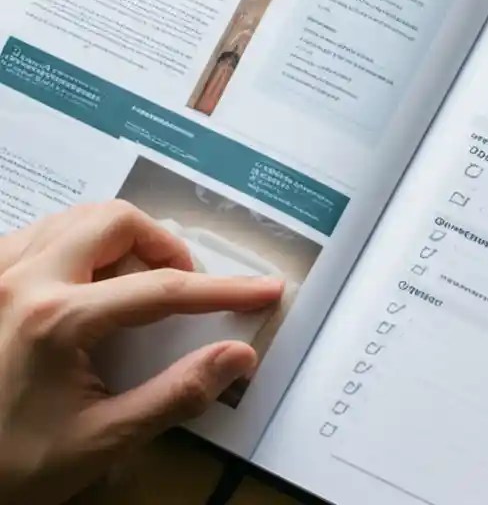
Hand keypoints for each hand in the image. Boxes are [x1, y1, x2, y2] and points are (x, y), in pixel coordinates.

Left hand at [0, 201, 283, 503]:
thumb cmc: (10, 466)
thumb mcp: (102, 440)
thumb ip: (177, 394)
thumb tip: (237, 358)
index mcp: (55, 320)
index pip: (163, 290)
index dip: (224, 291)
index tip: (264, 290)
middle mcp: (20, 282)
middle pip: (114, 222)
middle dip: (163, 246)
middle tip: (184, 286)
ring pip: (74, 219)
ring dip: (118, 241)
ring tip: (137, 284)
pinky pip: (38, 235)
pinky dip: (76, 246)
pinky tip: (87, 285)